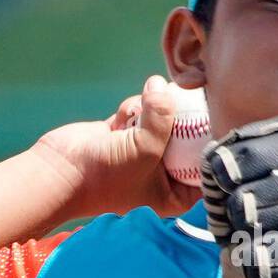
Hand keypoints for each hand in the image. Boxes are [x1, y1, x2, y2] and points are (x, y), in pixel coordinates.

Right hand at [34, 74, 202, 219]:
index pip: (206, 169)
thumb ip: (162, 116)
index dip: (213, 145)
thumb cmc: (107, 174)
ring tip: (138, 115)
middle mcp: (163, 174)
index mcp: (174, 193)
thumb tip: (162, 85)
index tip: (217, 120)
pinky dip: (134, 108)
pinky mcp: (125, 133)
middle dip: (183, 119)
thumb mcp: (146, 148)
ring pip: (164, 120)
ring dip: (153, 111)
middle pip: (188, 139)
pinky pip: (142, 112)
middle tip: (187, 98)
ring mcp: (143, 152)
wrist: (60, 171)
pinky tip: (123, 115)